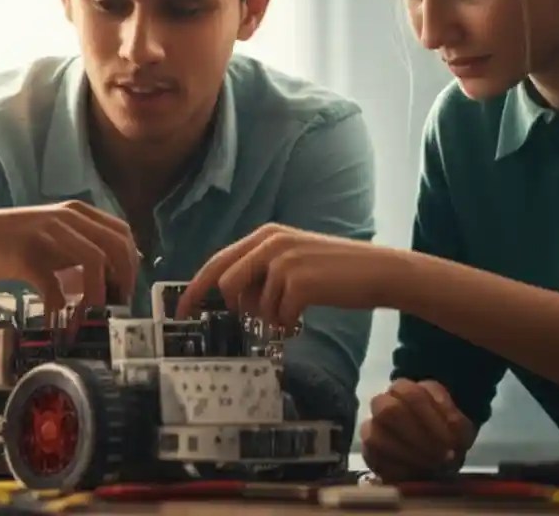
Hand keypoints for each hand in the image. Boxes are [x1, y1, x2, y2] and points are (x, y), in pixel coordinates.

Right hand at [0, 201, 138, 332]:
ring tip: (89, 320)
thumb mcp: (47, 234)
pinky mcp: (27, 255)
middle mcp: (65, 217)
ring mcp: (47, 234)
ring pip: (94, 265)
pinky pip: (58, 287)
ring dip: (98, 298)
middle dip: (124, 282)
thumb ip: (75, 244)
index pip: (122, 232)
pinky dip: (63, 311)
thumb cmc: (5, 244)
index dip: (132, 263)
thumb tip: (111, 273)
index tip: (125, 290)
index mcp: (74, 211)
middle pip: (116, 248)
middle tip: (115, 309)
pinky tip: (58, 326)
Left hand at [175, 223, 410, 327]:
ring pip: (253, 303)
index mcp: (266, 235)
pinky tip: (303, 318)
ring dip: (270, 316)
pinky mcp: (299, 281)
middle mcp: (271, 242)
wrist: (379, 272)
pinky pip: (278, 315)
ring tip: (293, 313)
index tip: (180, 310)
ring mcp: (284, 260)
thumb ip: (262, 271)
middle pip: (228, 283)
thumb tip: (234, 299)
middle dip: (237, 307)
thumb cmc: (336, 271)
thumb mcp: (293, 259)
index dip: (195, 288)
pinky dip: (288, 323)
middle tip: (254, 318)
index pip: (218, 262)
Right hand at [360, 379, 474, 482]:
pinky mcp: (367, 451)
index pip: (412, 395)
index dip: (430, 418)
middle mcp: (384, 402)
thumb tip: (447, 442)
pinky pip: (373, 457)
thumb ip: (456, 427)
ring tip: (429, 466)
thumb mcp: (460, 428)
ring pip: (374, 434)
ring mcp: (372, 426)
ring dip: (406, 453)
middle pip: (387, 409)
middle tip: (438, 456)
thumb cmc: (446, 436)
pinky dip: (397, 467)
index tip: (451, 442)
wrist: (436, 456)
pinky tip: (416, 474)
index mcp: (408, 390)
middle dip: (415, 436)